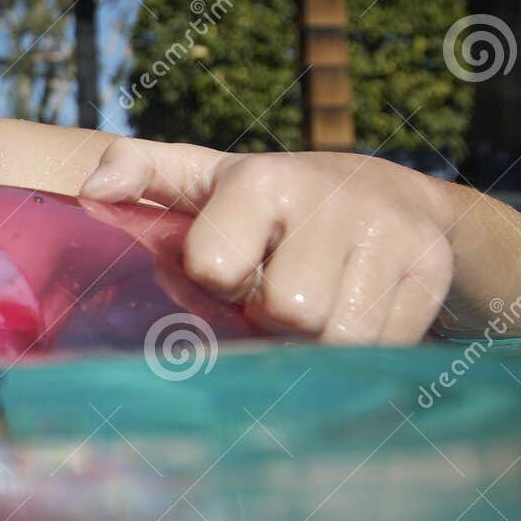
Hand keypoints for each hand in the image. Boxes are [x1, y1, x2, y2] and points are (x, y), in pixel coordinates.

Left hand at [78, 138, 454, 343]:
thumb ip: (137, 172)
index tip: (231, 264)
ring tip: (311, 299)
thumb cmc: (265, 203)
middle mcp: (332, 198)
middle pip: (284, 314)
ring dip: (314, 338)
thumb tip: (90, 193)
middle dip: (270, 316)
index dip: (216, 282)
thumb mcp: (198, 178)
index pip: (214, 268)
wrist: (387, 196)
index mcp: (262, 179)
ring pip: (335, 339)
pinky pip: (380, 348)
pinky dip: (358, 346)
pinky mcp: (430, 270)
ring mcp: (391, 234)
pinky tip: (351, 308)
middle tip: (275, 287)